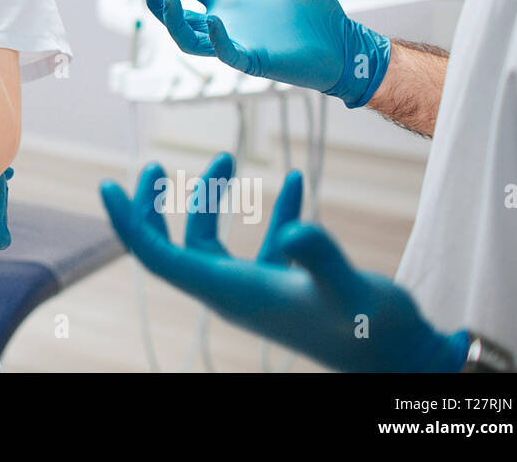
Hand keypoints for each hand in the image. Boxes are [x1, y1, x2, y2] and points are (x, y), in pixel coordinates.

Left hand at [99, 152, 468, 371]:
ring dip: (211, 200)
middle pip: (172, 249)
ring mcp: (258, 290)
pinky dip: (272, 212)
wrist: (408, 361)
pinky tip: (294, 181)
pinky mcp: (286, 286)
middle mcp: (235, 293)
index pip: (159, 258)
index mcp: (234, 293)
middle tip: (153, 166)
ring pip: (210, 243)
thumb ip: (322, 258)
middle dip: (155, 208)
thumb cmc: (378, 333)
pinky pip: (261, 246)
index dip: (130, 223)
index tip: (108, 184)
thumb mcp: (353, 290)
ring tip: (224, 156)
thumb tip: (293, 230)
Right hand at [145, 0, 389, 107]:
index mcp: (232, 3)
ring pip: (188, 39)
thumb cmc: (320, 15)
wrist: (344, 45)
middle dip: (157, 3)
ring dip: (174, 21)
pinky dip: (216, 38)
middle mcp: (227, 24)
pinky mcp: (253, 60)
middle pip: (178, 18)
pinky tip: (215, 18)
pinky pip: (225, 52)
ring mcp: (236, 44)